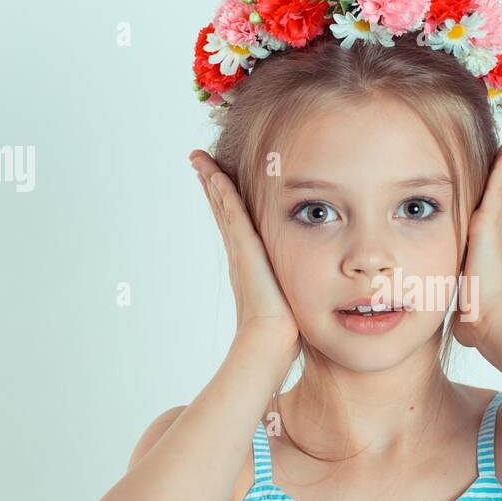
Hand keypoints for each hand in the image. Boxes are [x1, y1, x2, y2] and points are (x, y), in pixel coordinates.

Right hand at [189, 150, 299, 360]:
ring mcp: (238, 248)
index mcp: (248, 263)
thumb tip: (302, 296)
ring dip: (211, 181)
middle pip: (222, 210)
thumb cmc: (282, 329)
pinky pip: (230, 211)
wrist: (270, 339)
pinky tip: (214, 173)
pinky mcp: (243, 247)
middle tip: (200, 164)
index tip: (216, 184)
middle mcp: (239, 253)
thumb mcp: (288, 299)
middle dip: (212, 186)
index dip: (224, 204)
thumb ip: (291, 289)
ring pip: (222, 206)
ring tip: (199, 160)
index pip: (234, 225)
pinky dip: (221, 191)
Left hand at [452, 130, 501, 351]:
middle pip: (497, 194)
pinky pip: (499, 184)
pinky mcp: (489, 222)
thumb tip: (461, 325)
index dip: (491, 197)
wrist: (487, 320)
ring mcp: (490, 227)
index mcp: (478, 250)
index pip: (484, 215)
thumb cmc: (474, 319)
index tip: (498, 182)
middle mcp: (487, 235)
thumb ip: (460, 304)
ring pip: (500, 185)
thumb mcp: (461, 304)